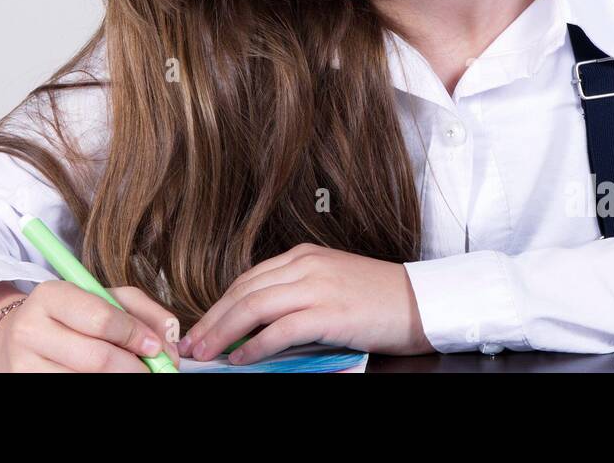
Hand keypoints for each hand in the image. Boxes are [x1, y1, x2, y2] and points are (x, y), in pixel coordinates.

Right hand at [0, 280, 180, 371]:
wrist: (17, 339)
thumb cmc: (72, 316)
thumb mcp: (104, 299)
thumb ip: (142, 311)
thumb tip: (169, 342)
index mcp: (51, 296)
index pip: (101, 319)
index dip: (135, 335)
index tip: (156, 348)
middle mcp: (30, 330)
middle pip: (97, 359)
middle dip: (135, 369)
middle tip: (153, 371)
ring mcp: (23, 365)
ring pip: (86, 381)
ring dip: (121, 380)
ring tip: (131, 372)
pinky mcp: (25, 385)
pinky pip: (73, 392)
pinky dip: (102, 387)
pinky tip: (109, 379)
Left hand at [177, 244, 433, 364]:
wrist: (422, 302)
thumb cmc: (380, 299)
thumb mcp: (331, 284)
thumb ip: (296, 294)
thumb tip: (257, 324)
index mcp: (304, 256)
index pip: (248, 279)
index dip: (220, 304)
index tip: (202, 326)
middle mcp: (306, 265)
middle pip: (244, 291)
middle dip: (212, 319)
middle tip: (191, 343)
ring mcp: (317, 287)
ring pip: (254, 306)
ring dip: (224, 332)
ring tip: (206, 352)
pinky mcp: (329, 313)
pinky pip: (280, 329)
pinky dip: (255, 345)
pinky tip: (242, 358)